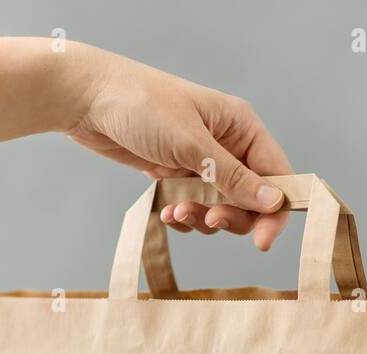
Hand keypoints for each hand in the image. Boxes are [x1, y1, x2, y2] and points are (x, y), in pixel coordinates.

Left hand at [63, 46, 292, 250]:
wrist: (88, 100)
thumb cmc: (141, 106)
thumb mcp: (191, 144)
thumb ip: (234, 177)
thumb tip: (274, 202)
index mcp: (241, 127)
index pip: (278, 175)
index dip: (275, 210)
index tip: (262, 241)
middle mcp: (228, 145)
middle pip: (251, 200)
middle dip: (232, 216)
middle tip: (210, 220)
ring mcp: (202, 162)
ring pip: (222, 208)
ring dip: (203, 218)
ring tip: (177, 211)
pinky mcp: (178, 175)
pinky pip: (194, 208)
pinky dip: (184, 216)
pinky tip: (166, 211)